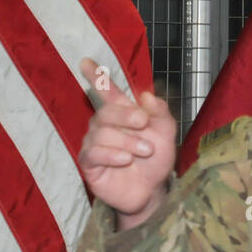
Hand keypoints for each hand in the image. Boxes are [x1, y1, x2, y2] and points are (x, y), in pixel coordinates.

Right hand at [76, 57, 176, 224]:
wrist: (152, 189)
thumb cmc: (155, 159)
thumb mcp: (166, 134)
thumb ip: (160, 113)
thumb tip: (146, 95)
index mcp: (122, 113)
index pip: (107, 91)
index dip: (97, 77)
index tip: (86, 61)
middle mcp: (104, 125)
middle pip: (106, 111)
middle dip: (126, 115)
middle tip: (144, 124)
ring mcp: (94, 143)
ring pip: (102, 133)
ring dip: (127, 140)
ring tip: (145, 151)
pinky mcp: (89, 163)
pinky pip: (93, 152)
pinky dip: (111, 154)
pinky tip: (125, 159)